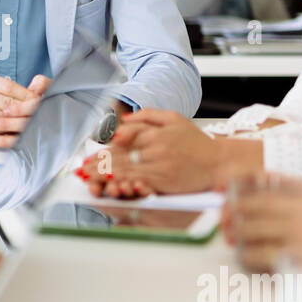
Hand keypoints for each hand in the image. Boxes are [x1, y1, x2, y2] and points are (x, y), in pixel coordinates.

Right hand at [0, 72, 49, 147]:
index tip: (41, 101)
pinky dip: (11, 133)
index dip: (27, 94)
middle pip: (8, 102)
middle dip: (27, 110)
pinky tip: (21, 134)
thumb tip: (43, 81)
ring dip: (21, 122)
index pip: (9, 86)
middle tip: (43, 114)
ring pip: (5, 117)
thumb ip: (16, 89)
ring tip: (36, 124)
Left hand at [77, 109, 260, 195]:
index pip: (123, 140)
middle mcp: (155, 147)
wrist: (219, 162)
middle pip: (119, 155)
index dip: (104, 149)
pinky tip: (109, 185)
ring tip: (88, 179)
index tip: (90, 156)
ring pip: (125, 169)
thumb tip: (124, 119)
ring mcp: (158, 165)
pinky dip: (121, 184)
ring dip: (104, 175)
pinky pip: (138, 182)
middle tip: (81, 170)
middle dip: (97, 164)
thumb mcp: (175, 119)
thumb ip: (149, 115)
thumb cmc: (197, 142)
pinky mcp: (164, 181)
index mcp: (155, 132)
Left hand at [222, 176, 301, 271]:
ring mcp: (296, 242)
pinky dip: (251, 259)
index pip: (260, 197)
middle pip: (250, 216)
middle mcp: (297, 220)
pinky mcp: (297, 264)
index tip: (225, 202)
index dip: (237, 199)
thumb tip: (271, 184)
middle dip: (232, 221)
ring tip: (236, 243)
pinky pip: (263, 260)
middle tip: (226, 226)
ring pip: (251, 238)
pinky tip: (250, 260)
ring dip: (239, 241)